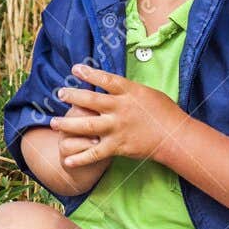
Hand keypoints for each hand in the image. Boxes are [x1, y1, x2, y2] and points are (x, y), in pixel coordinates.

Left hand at [50, 63, 181, 166]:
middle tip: (59, 94)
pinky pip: (94, 153)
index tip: (75, 69)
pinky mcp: (117, 146)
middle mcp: (120, 108)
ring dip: (67, 124)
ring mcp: (117, 128)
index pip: (105, 79)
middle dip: (72, 96)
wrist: (175, 137)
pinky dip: (79, 157)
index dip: (89, 73)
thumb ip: (128, 89)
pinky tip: (67, 159)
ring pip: (86, 125)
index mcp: (129, 92)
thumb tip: (113, 82)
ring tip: (53, 123)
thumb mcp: (147, 93)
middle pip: (90, 100)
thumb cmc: (165, 112)